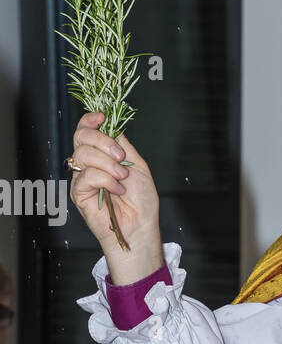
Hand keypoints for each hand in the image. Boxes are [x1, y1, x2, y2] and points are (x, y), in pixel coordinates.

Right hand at [69, 111, 163, 283]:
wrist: (140, 225)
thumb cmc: (141, 200)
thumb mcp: (137, 164)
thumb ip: (122, 145)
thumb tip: (111, 124)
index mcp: (102, 154)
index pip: (86, 130)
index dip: (90, 120)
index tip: (102, 118)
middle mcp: (89, 163)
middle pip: (81, 137)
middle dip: (103, 142)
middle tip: (121, 158)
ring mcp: (82, 177)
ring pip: (83, 154)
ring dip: (107, 164)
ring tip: (122, 178)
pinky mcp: (78, 193)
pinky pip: (86, 176)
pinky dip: (106, 180)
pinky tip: (117, 190)